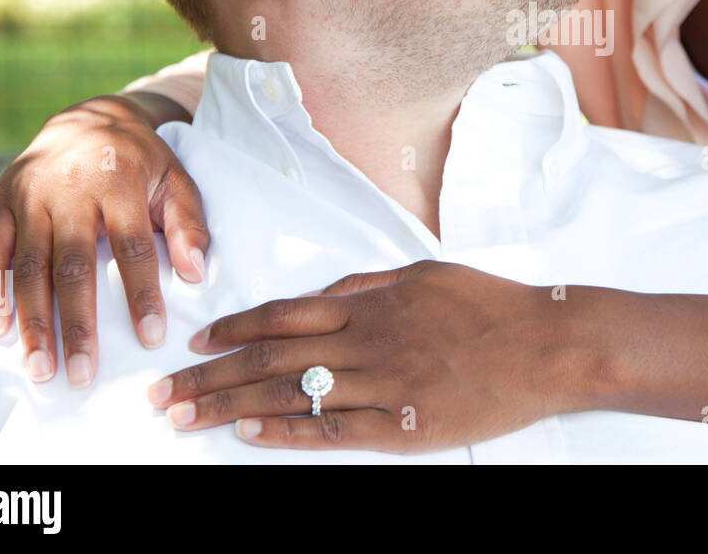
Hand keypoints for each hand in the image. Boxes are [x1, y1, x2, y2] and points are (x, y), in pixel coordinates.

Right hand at [0, 94, 208, 386]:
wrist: (88, 118)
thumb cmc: (140, 161)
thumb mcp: (176, 180)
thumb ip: (189, 225)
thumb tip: (195, 275)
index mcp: (119, 181)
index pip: (133, 247)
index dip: (142, 294)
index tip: (152, 338)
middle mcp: (69, 188)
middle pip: (73, 265)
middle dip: (77, 324)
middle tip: (82, 374)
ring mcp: (29, 196)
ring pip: (30, 267)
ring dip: (34, 321)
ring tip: (42, 368)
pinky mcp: (0, 203)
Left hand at [147, 261, 587, 451]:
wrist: (545, 345)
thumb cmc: (489, 305)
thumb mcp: (424, 274)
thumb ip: (368, 283)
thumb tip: (322, 290)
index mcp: (371, 302)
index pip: (284, 314)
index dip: (234, 328)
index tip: (197, 341)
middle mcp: (368, 341)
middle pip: (271, 356)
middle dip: (210, 374)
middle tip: (163, 392)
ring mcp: (383, 385)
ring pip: (290, 393)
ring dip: (230, 405)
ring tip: (185, 416)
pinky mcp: (403, 425)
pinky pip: (334, 429)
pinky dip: (288, 431)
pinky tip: (251, 433)